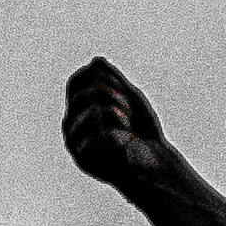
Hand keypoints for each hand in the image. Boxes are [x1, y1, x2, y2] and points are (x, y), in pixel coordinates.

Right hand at [62, 56, 166, 192]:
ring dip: (117, 109)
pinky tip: (124, 140)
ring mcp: (75, 142)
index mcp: (80, 112)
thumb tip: (96, 61)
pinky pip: (99, 126)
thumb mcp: (131, 98)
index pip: (75, 84)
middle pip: (86, 92)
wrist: (154, 164)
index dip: (91, 75)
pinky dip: (117, 128)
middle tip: (126, 109)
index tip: (109, 77)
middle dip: (112, 93)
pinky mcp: (83, 156)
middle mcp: (72, 126)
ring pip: (93, 107)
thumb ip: (114, 80)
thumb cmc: (142, 134)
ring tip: (127, 125)